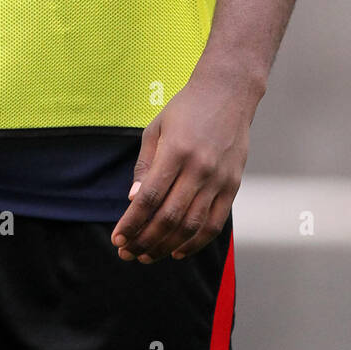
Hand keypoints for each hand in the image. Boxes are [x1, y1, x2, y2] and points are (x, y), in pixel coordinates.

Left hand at [110, 72, 253, 263]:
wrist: (228, 93)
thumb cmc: (186, 109)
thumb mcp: (156, 129)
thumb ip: (145, 165)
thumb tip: (134, 200)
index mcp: (176, 151)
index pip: (150, 197)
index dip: (132, 222)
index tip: (117, 238)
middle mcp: (199, 168)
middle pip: (169, 217)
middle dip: (144, 240)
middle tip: (128, 253)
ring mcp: (219, 179)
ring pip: (191, 225)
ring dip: (167, 246)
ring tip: (147, 256)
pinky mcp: (233, 186)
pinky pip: (215, 223)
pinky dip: (196, 242)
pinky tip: (178, 251)